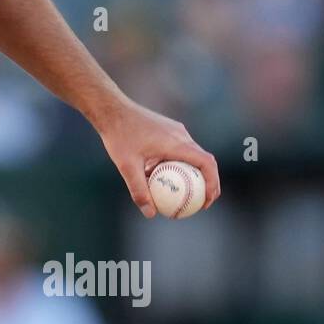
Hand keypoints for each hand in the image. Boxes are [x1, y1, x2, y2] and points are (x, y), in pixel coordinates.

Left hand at [93, 96, 220, 216]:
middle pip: (203, 161)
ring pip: (191, 155)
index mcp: (178, 143)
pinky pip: (179, 149)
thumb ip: (139, 189)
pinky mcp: (167, 129)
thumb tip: (150, 213)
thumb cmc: (119, 135)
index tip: (207, 202)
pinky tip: (161, 177)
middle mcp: (181, 135)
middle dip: (206, 183)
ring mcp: (175, 131)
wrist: (111, 109)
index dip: (213, 183)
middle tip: (199, 203)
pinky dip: (177, 164)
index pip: (207, 163)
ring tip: (183, 194)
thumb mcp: (126, 166)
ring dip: (191, 174)